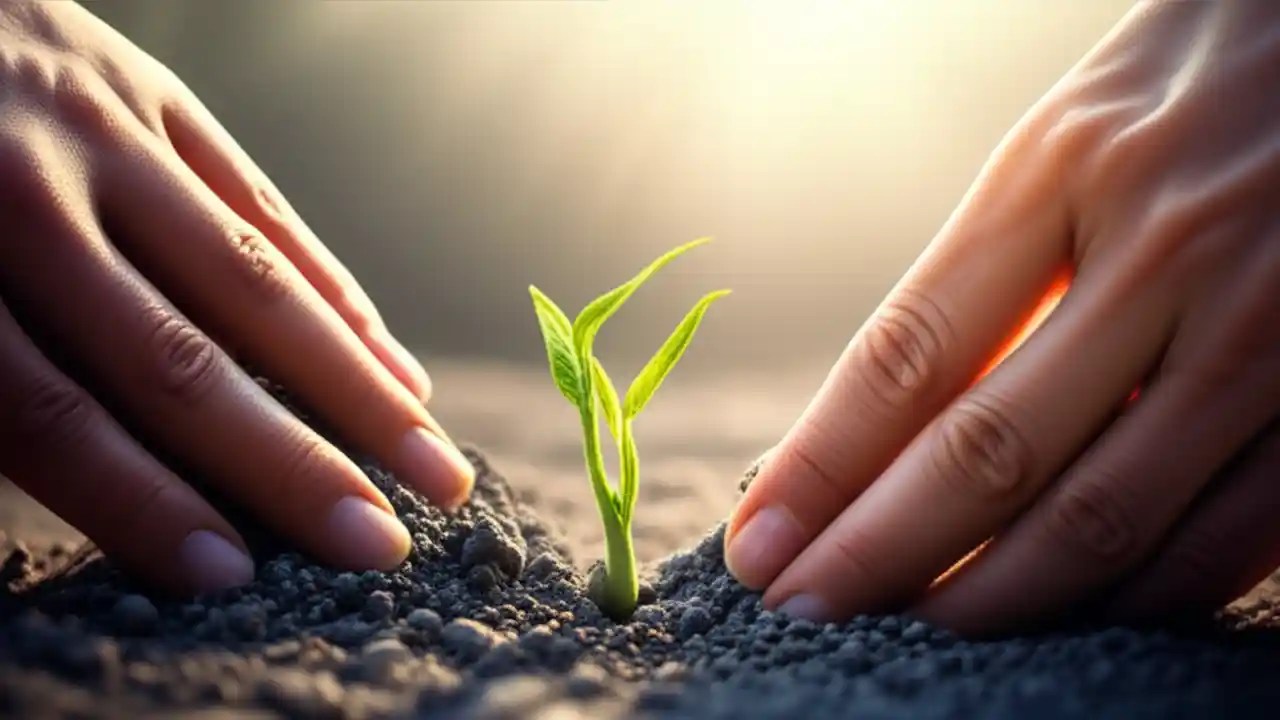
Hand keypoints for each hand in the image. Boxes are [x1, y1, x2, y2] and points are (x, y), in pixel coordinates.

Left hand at [0, 1, 473, 594]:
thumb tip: (116, 484)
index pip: (47, 409)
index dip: (140, 500)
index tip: (231, 575)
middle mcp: (25, 192)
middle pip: (175, 357)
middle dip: (288, 463)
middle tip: (381, 546)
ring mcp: (103, 132)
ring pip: (250, 282)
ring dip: (354, 388)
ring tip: (433, 468)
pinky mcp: (156, 96)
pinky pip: (261, 207)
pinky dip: (336, 296)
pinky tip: (393, 370)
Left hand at [726, 0, 1279, 635]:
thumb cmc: (1194, 79)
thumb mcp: (1067, 141)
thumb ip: (990, 273)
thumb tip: (885, 423)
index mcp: (1063, 172)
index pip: (907, 357)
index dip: (820, 469)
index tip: (758, 543)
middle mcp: (1165, 249)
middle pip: (987, 453)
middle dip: (879, 552)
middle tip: (802, 608)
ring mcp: (1267, 324)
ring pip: (1104, 515)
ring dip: (994, 598)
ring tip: (915, 628)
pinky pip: (1230, 532)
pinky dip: (1136, 594)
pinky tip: (1068, 611)